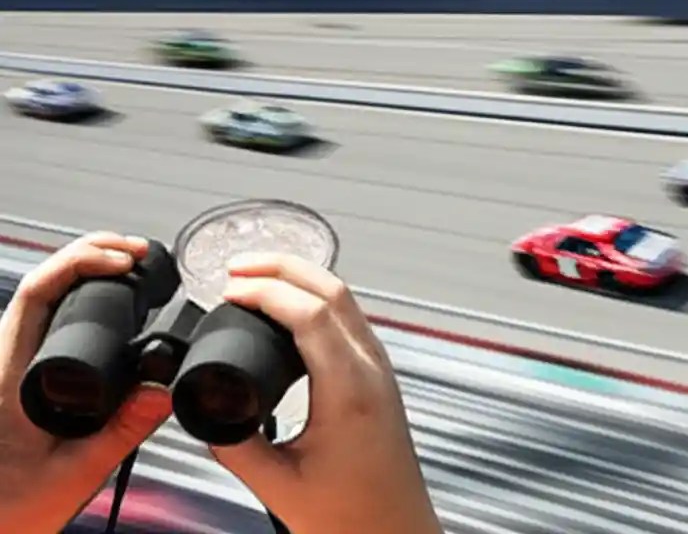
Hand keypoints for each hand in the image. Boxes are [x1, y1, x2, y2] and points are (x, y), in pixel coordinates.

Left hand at [0, 233, 172, 532]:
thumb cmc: (5, 510)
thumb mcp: (72, 476)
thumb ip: (120, 433)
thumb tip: (161, 390)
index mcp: (8, 374)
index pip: (37, 292)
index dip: (82, 262)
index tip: (124, 260)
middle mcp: (2, 362)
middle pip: (40, 283)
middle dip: (90, 254)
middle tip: (136, 251)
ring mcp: (7, 368)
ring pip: (39, 300)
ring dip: (82, 273)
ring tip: (127, 265)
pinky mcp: (17, 380)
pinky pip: (44, 323)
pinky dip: (77, 300)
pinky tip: (106, 306)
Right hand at [208, 253, 442, 533]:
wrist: (396, 532)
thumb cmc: (354, 514)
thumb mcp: (277, 485)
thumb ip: (235, 444)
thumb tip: (205, 409)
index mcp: (351, 390)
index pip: (311, 313)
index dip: (265, 292)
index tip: (227, 291)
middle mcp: (372, 370)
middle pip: (332, 289)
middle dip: (282, 267)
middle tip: (235, 268)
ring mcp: (380, 369)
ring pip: (345, 299)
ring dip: (299, 279)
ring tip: (253, 280)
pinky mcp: (377, 376)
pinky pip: (348, 319)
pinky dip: (313, 300)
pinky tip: (285, 310)